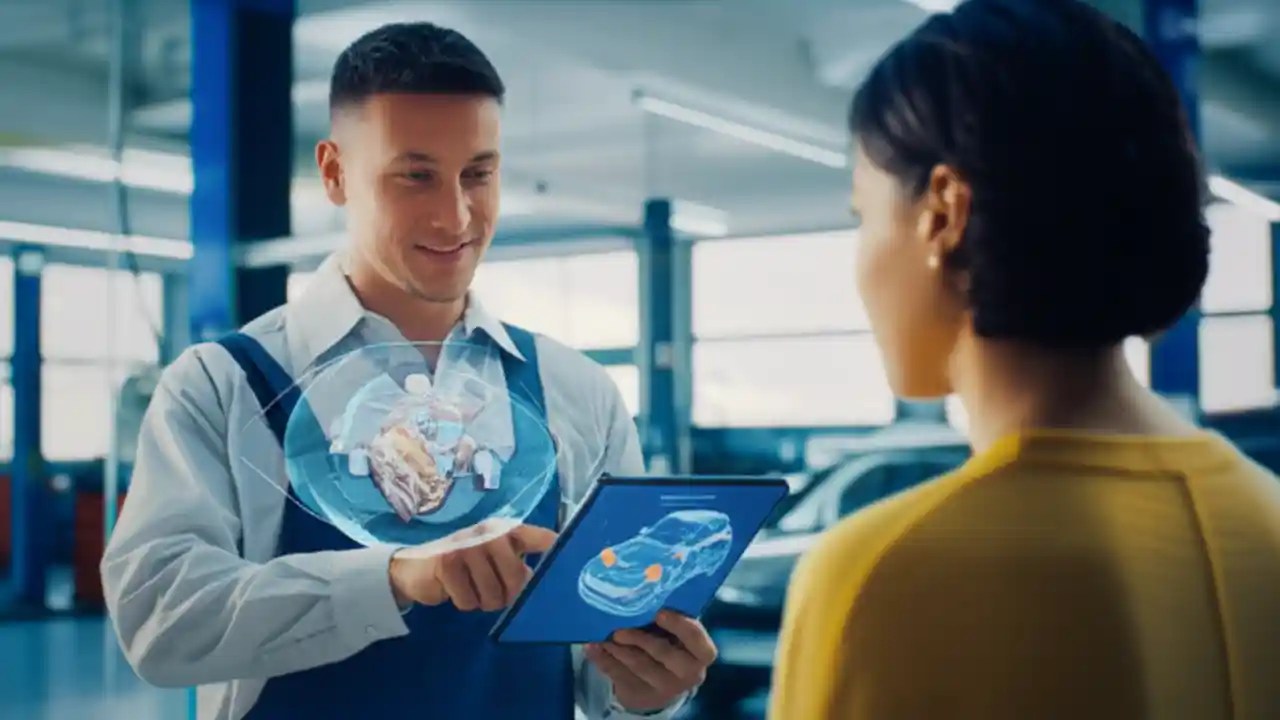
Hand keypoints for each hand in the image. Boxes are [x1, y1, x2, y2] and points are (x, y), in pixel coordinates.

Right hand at [388, 522, 556, 610]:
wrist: (417, 566)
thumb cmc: (466, 565)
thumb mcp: (495, 562)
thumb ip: (520, 569)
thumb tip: (546, 587)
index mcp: (507, 531)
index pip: (540, 539)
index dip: (558, 550)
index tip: (575, 562)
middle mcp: (490, 533)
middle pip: (517, 581)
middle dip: (506, 595)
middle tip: (491, 588)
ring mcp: (468, 546)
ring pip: (493, 596)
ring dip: (482, 601)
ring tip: (471, 586)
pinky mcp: (447, 563)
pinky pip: (469, 601)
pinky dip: (463, 603)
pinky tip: (455, 588)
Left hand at [585, 610, 717, 712]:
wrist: (664, 680)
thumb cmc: (673, 642)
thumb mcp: (678, 632)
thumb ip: (668, 616)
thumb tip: (643, 590)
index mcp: (701, 653)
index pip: (697, 640)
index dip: (680, 626)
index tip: (660, 612)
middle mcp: (687, 673)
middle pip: (663, 653)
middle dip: (640, 639)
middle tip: (620, 628)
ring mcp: (664, 688)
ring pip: (639, 666)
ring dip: (618, 649)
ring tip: (604, 635)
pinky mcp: (641, 695)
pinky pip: (619, 677)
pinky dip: (603, 660)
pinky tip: (592, 647)